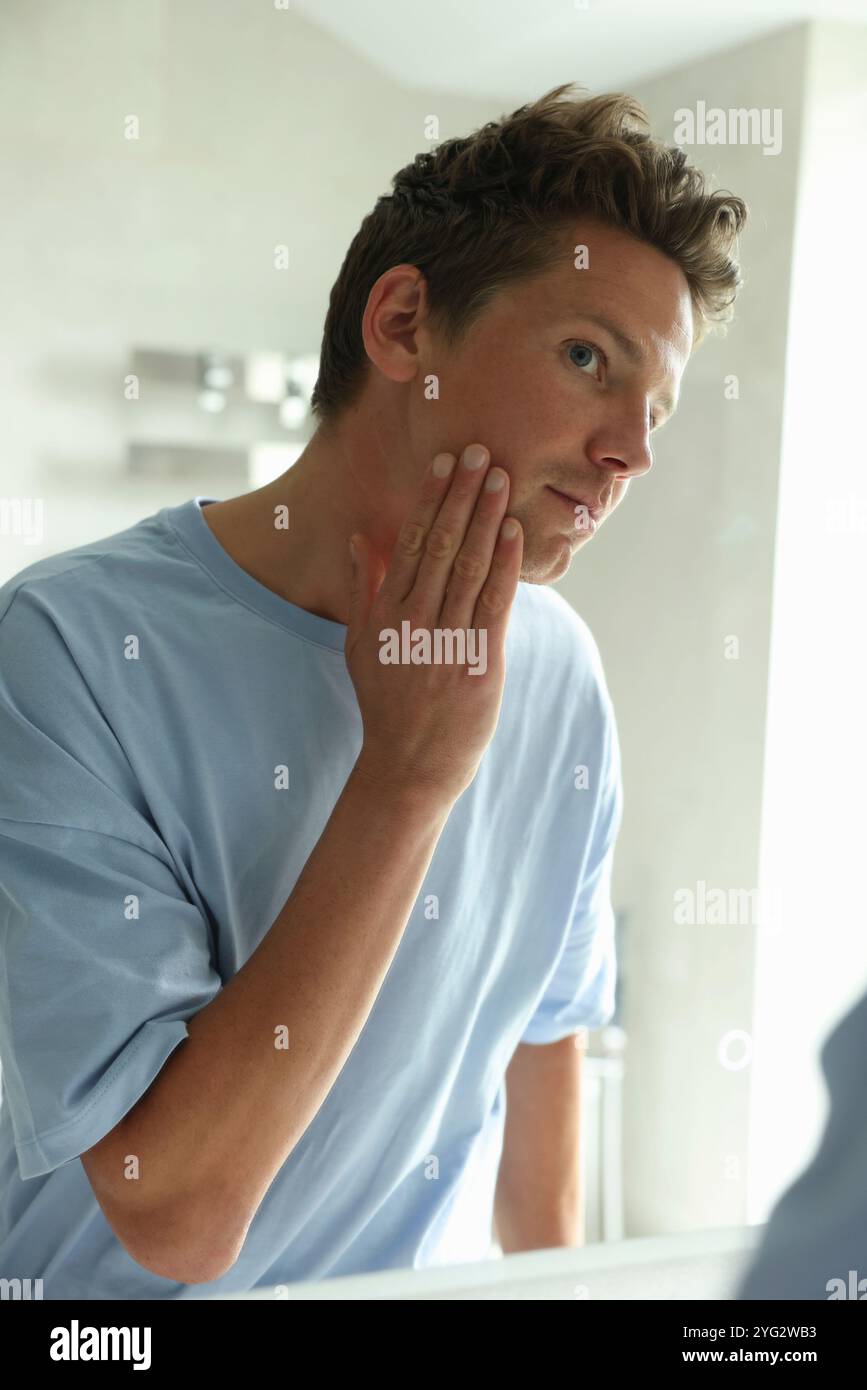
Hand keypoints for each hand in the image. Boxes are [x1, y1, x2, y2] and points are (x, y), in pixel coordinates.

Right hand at [346, 443, 522, 803]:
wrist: (408, 766)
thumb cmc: (385, 705)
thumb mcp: (360, 646)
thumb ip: (364, 590)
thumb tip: (362, 539)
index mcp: (387, 615)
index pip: (412, 544)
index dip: (432, 500)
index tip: (446, 463)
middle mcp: (417, 623)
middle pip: (444, 546)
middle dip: (463, 496)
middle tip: (481, 452)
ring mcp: (449, 644)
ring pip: (471, 568)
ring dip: (489, 519)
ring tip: (502, 478)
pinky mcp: (480, 665)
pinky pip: (495, 604)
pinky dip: (507, 565)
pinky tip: (515, 532)